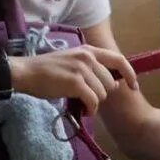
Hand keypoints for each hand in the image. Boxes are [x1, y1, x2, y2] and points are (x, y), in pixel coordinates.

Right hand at [10, 46, 138, 115]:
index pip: (119, 60)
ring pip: (102, 93)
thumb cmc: (47, 70)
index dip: (130, 74)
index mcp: (89, 50)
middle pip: (110, 83)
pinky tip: (83, 109)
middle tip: (87, 98)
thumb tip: (110, 83)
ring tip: (82, 103)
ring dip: (94, 102)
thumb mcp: (72, 61)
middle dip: (101, 94)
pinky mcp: (75, 82)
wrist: (26, 72)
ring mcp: (82, 69)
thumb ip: (90, 67)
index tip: (133, 86)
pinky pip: (93, 101)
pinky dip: (90, 109)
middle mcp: (88, 57)